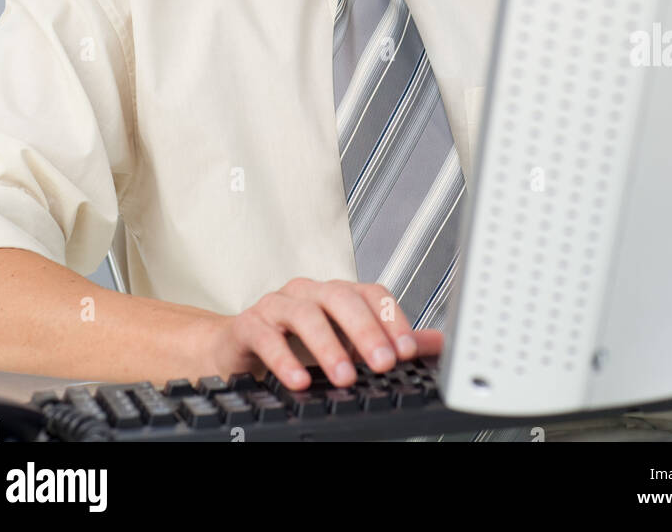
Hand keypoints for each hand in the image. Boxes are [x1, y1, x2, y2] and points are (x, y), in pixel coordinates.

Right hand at [210, 277, 442, 390]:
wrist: (237, 347)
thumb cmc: (294, 343)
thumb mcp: (344, 344)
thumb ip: (387, 342)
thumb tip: (435, 344)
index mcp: (335, 294)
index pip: (371, 293)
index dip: (391, 318)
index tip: (407, 351)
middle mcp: (308, 292)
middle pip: (341, 298)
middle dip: (366, 330)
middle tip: (383, 362)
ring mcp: (277, 305)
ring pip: (305, 313)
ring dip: (328, 346)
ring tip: (345, 377)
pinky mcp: (249, 325)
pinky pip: (266, 337)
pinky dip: (284, 358)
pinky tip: (299, 380)